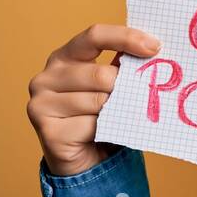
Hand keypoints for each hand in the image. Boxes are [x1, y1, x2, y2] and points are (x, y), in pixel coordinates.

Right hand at [27, 23, 161, 176]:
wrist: (86, 160)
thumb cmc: (102, 117)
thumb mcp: (113, 86)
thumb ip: (124, 67)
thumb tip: (155, 48)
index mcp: (64, 57)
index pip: (94, 36)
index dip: (126, 38)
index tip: (155, 47)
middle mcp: (46, 77)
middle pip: (101, 74)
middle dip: (126, 88)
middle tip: (137, 99)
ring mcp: (41, 103)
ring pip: (98, 101)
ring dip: (117, 112)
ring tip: (117, 119)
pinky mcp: (48, 130)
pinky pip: (92, 126)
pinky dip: (106, 131)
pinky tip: (102, 135)